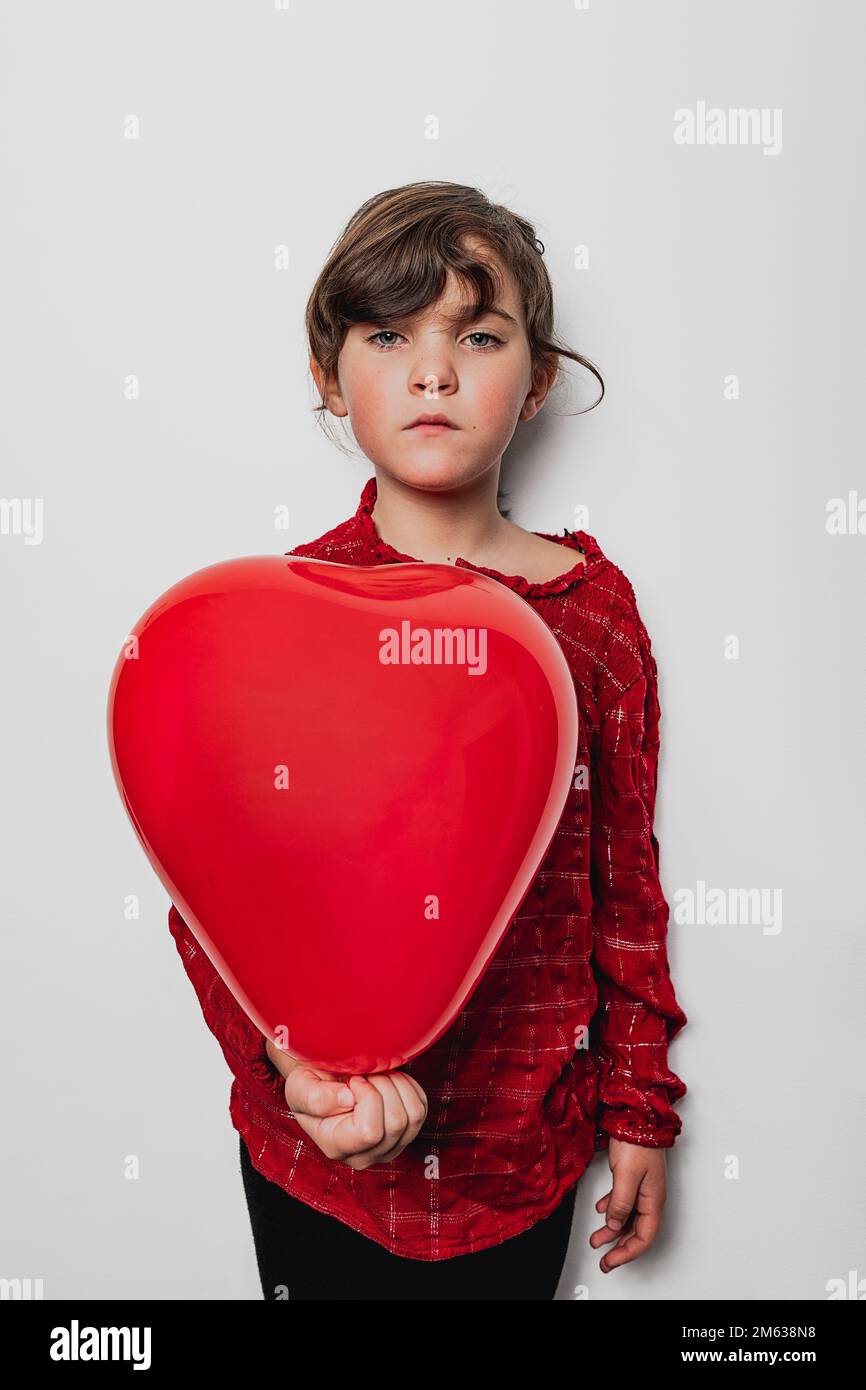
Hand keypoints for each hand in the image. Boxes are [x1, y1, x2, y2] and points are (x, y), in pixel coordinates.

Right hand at [264, 1037, 427, 1170]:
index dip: (367, 1097)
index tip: (353, 1080)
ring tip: (375, 1076)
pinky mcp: (407, 1133)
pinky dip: (408, 1086)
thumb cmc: (311, 1083)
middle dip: (382, 1085)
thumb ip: (315, 1097)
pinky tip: (387, 1081)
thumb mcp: (299, 1085)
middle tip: (364, 1074)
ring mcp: (389, 1147)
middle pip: (396, 1123)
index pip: (370, 1132)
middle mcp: (365, 1155)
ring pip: (413, 1115)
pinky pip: (421, 1107)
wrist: (323, 1081)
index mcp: (336, 1147)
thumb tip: (347, 1099)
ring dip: (396, 1084)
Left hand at [589, 1138, 668, 1271]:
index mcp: (653, 1200)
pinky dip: (611, 1209)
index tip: (611, 1261)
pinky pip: (623, 1201)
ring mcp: (642, 1187)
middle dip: (619, 1247)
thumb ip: (621, 1203)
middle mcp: (650, 1197)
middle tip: (604, 1260)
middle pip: (636, 1231)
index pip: (644, 1237)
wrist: (637, 1116)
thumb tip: (614, 1225)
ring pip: (628, 1217)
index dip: (627, 1253)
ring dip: (612, 1230)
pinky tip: (601, 1211)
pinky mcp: (633, 1177)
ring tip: (597, 1239)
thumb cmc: (638, 1142)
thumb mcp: (627, 1176)